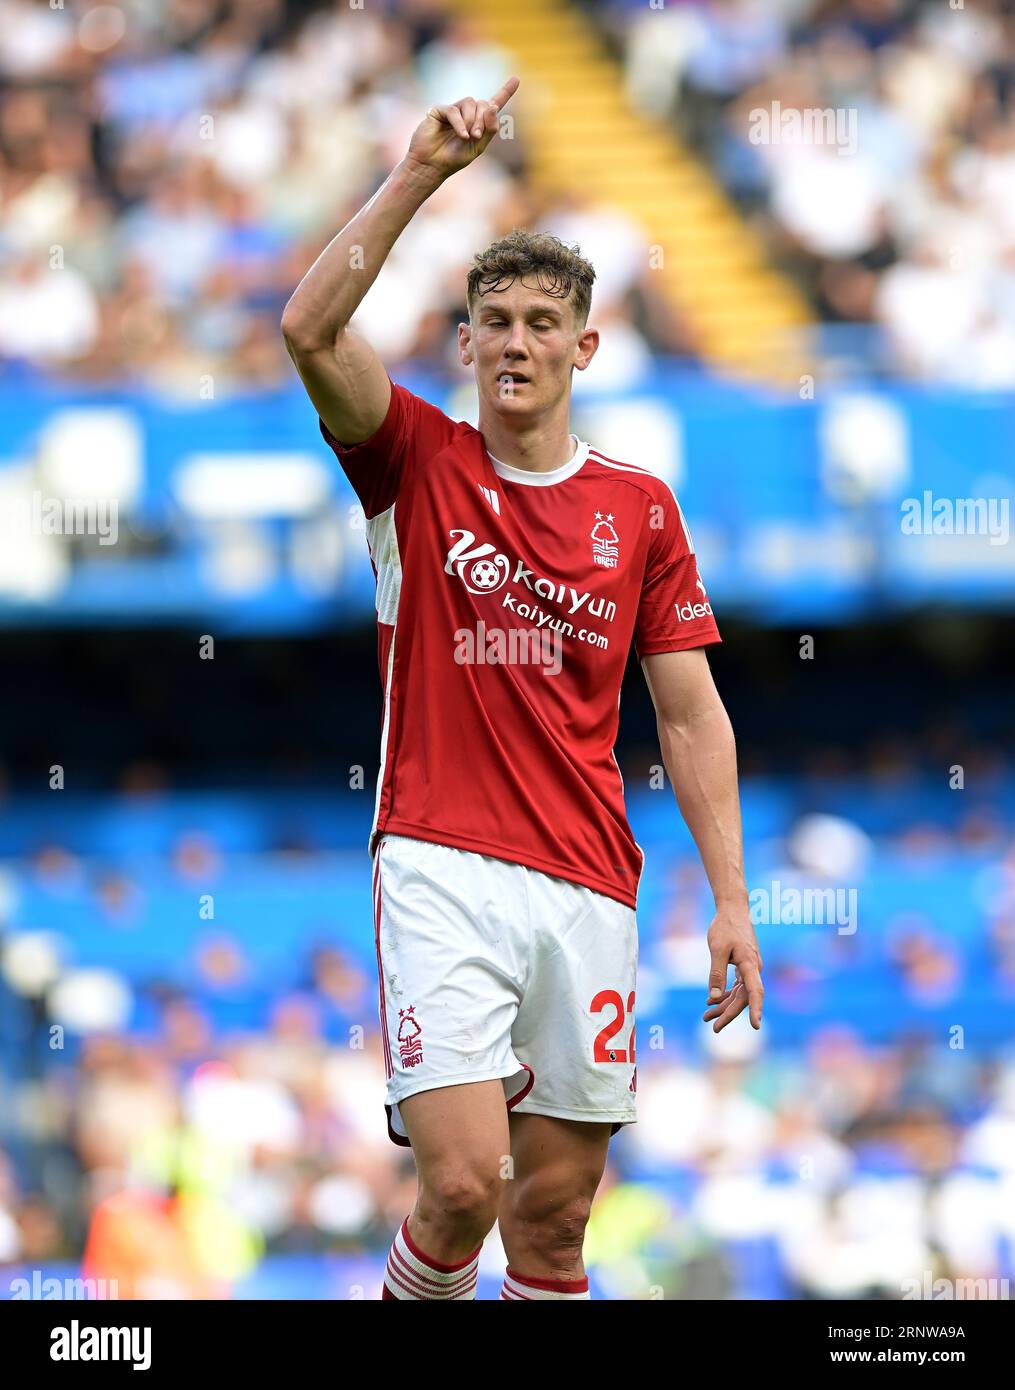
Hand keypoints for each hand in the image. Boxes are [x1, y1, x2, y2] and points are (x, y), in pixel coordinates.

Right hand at [404, 76, 519, 180]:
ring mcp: (453, 110)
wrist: (431, 165)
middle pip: (483, 103)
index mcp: (478, 122)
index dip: (506, 91)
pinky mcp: (439, 110)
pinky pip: (455, 110)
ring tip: (468, 137)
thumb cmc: (453, 158)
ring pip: (470, 102)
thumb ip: (489, 129)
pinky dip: (460, 124)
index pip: (494, 103)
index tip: (516, 79)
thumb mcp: (478, 147)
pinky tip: (462, 136)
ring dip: (472, 120)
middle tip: (477, 136)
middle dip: (483, 119)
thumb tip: (493, 106)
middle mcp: (466, 113)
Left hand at [703, 904, 763, 1031]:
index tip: (756, 1026)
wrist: (733, 910)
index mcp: (750, 965)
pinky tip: (711, 1001)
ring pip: (739, 994)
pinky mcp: (743, 966)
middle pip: (743, 998)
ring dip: (724, 1006)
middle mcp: (753, 969)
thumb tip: (714, 998)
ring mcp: (749, 969)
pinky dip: (725, 995)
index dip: (756, 1010)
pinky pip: (736, 986)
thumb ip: (716, 973)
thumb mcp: (717, 949)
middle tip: (713, 1028)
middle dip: (729, 1014)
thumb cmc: (725, 927)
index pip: (755, 992)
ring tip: (706, 1017)